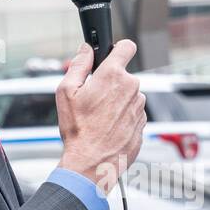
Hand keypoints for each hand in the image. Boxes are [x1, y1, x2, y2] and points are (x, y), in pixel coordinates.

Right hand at [55, 39, 145, 190]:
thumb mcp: (66, 92)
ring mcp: (139, 106)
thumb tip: (85, 49)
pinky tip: (108, 127)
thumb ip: (78, 65)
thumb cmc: (78, 130)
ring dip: (117, 101)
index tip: (113, 53)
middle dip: (110, 82)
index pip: (126, 46)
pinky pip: (133, 112)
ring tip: (100, 117)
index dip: (118, 48)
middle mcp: (131, 88)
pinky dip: (123, 116)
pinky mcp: (142, 122)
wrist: (92, 162)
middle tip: (93, 98)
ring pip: (129, 94)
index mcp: (112, 75)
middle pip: (124, 75)